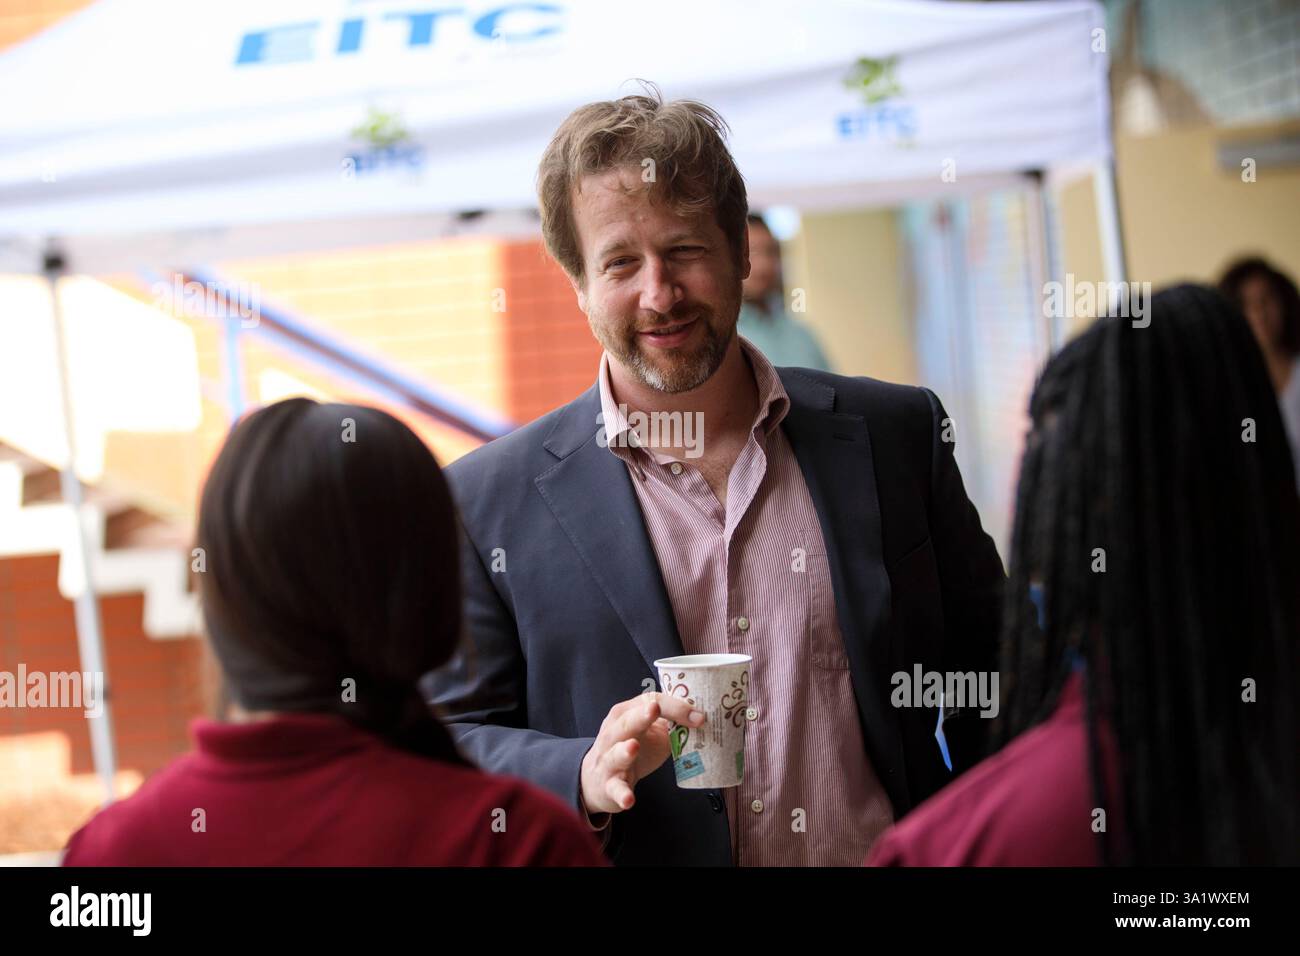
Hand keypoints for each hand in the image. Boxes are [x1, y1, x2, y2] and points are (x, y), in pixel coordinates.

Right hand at [579, 692, 704, 813]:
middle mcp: (613, 734)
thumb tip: (703, 719)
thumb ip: (674, 724)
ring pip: (615, 754)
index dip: (673, 707)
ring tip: (633, 747)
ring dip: (624, 751)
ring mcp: (608, 760)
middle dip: (639, 716)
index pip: (649, 702)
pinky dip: (621, 794)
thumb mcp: (652, 732)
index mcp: (626, 714)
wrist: (599, 777)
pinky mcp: (608, 785)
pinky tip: (629, 800)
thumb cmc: (632, 747)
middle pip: (626, 722)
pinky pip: (615, 789)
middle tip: (653, 709)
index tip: (697, 716)